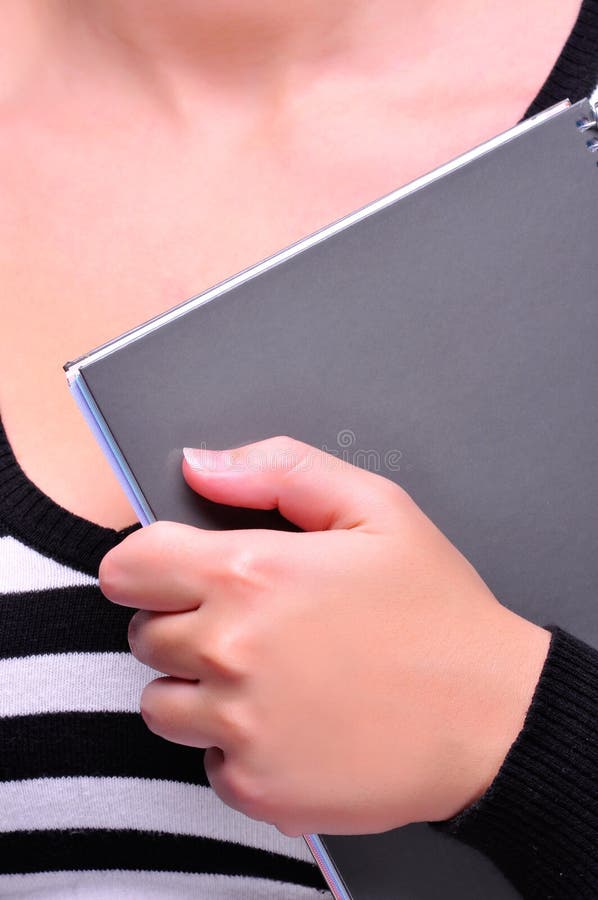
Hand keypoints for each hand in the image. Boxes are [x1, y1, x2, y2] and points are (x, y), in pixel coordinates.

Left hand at [99, 436, 549, 836]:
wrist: (493, 717)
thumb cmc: (438, 612)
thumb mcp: (376, 507)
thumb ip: (280, 470)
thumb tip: (202, 464)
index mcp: (251, 575)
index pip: (127, 567)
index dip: (150, 565)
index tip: (179, 573)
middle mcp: (231, 652)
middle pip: (143, 634)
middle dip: (183, 623)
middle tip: (252, 625)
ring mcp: (239, 728)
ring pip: (162, 703)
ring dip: (199, 689)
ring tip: (270, 678)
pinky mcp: (256, 788)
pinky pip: (207, 762)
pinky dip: (237, 747)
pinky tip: (294, 726)